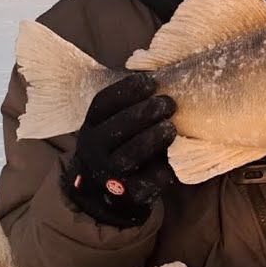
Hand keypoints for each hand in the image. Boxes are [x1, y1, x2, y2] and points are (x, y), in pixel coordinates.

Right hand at [63, 74, 176, 226]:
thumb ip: (130, 104)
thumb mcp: (114, 124)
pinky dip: (165, 166)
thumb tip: (159, 72)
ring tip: (170, 127)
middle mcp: (95, 150)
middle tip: (168, 103)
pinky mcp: (130, 194)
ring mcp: (110, 174)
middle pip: (118, 127)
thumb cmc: (121, 146)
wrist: (110, 194)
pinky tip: (175, 154)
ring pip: (132, 153)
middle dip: (145, 112)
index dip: (127, 90)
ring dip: (154, 137)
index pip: (103, 103)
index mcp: (91, 127)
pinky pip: (150, 178)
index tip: (150, 82)